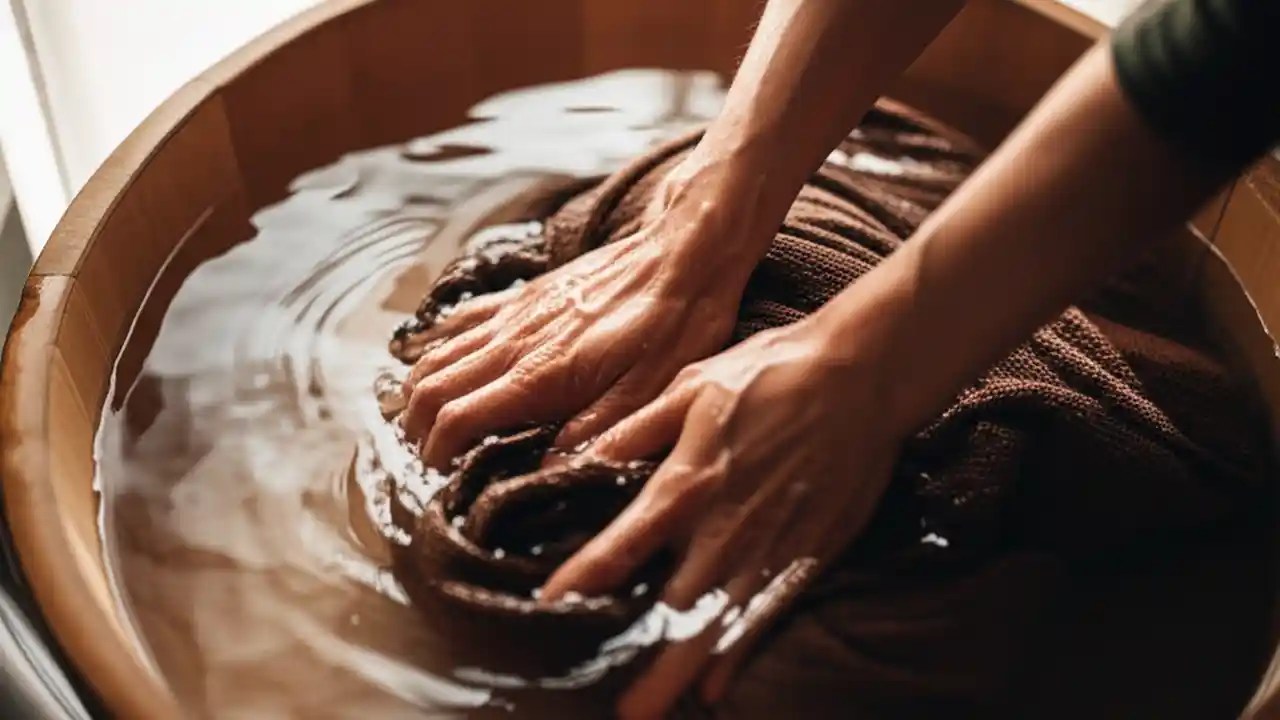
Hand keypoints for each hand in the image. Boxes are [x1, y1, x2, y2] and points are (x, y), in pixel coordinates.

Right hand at [400, 175, 756, 469]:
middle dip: (418, 428)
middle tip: (433, 456)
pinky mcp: (524, 296)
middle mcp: (511, 342)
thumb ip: (593, 436)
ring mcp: (513, 315)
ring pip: (436, 354)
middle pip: (429, 387)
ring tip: (432, 424)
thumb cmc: (673, 328)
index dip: (436, 453)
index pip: (454, 418)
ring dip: (421, 392)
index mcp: (536, 376)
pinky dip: (437, 347)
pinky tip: (440, 363)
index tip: (443, 476)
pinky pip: (461, 321)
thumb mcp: (646, 395)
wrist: (683, 254)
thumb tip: (547, 472)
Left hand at [540, 318, 903, 718]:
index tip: (550, 606)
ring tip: (650, 711)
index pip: (622, 544)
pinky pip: (768, 614)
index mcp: (686, 481)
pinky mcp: (809, 553)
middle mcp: (723, 526)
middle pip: (672, 607)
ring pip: (718, 624)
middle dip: (641, 661)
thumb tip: (576, 457)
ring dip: (682, 672)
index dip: (583, 578)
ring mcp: (769, 546)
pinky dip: (740, 653)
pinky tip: (715, 687)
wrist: (861, 375)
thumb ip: (635, 430)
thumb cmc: (769, 373)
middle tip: (615, 709)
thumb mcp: (690, 387)